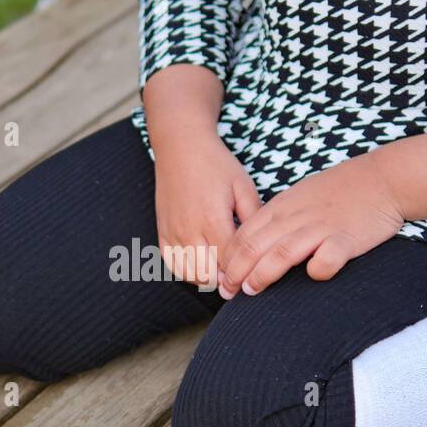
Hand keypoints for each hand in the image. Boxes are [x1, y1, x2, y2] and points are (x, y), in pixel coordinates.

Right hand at [155, 132, 261, 289]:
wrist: (181, 147)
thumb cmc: (216, 165)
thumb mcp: (244, 187)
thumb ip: (254, 217)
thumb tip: (264, 244)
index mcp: (212, 220)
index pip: (231, 263)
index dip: (245, 272)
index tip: (256, 273)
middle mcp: (189, 230)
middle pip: (210, 275)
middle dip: (228, 280)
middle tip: (243, 275)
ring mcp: (173, 233)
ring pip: (190, 275)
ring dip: (209, 278)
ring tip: (224, 271)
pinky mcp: (162, 232)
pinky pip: (174, 265)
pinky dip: (189, 272)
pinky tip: (204, 266)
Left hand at [217, 151, 403, 297]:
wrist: (382, 179)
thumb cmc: (339, 192)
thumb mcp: (298, 198)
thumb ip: (277, 221)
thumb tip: (252, 248)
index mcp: (282, 207)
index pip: (244, 235)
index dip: (228, 259)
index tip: (221, 279)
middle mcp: (296, 217)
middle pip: (255, 246)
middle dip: (236, 272)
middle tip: (227, 292)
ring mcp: (320, 227)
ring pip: (281, 253)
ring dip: (262, 275)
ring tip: (251, 291)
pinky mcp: (346, 238)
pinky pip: (326, 259)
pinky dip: (318, 270)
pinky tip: (314, 276)